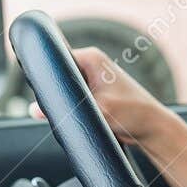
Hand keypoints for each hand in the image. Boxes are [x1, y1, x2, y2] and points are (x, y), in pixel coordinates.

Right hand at [30, 46, 168, 145]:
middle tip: (66, 108)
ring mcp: (93, 79)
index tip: (44, 92)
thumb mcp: (97, 111)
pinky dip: (75, 110)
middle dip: (58, 93)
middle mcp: (91, 64)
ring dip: (67, 104)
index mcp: (91, 57)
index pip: (56, 60)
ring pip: (67, 91)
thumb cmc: (133, 113)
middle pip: (59, 76)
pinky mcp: (96, 94)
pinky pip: (76, 100)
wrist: (152, 129)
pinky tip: (83, 119)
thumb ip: (65, 108)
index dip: (48, 77)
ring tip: (82, 113)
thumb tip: (34, 110)